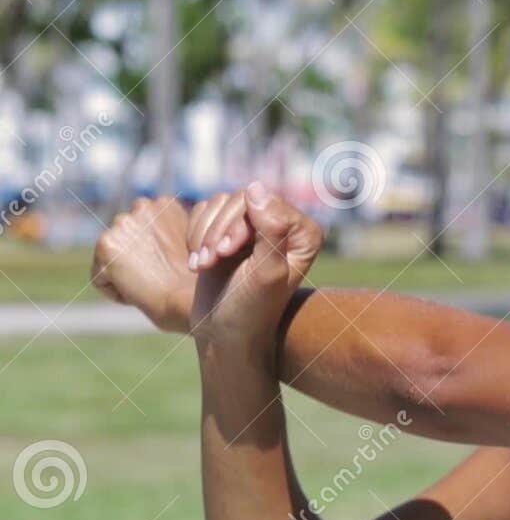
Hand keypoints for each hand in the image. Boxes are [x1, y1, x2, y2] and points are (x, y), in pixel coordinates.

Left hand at [90, 196, 195, 333]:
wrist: (188, 300)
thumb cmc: (196, 284)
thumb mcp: (189, 248)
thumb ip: (168, 235)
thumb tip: (151, 242)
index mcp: (165, 204)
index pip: (141, 229)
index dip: (153, 253)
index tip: (169, 267)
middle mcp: (143, 206)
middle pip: (124, 239)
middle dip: (134, 258)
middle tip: (156, 276)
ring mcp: (123, 223)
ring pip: (111, 257)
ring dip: (124, 272)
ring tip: (149, 284)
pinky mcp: (106, 244)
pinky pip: (100, 277)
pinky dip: (115, 290)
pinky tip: (137, 291)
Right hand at [187, 183, 322, 351]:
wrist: (223, 333)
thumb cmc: (250, 310)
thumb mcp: (265, 272)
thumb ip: (270, 230)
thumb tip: (256, 187)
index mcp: (304, 234)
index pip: (263, 202)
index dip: (239, 225)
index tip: (227, 253)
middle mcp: (284, 226)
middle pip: (239, 200)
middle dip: (218, 231)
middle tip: (209, 262)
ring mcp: (254, 227)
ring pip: (218, 204)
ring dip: (203, 236)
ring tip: (202, 266)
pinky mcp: (228, 232)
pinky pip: (204, 213)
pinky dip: (195, 236)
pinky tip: (198, 263)